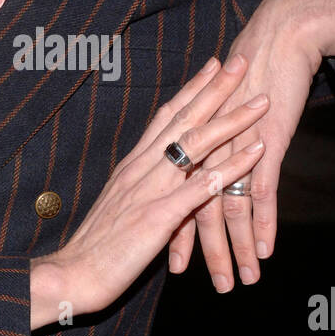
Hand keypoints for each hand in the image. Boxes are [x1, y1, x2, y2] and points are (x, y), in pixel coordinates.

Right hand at [29, 52, 268, 327]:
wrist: (73, 274)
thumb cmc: (95, 247)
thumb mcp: (120, 207)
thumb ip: (141, 188)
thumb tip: (160, 177)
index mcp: (132, 164)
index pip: (166, 116)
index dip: (192, 89)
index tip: (213, 67)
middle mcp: (142, 168)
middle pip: (185, 118)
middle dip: (215, 88)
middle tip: (241, 61)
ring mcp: (151, 189)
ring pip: (197, 143)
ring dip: (232, 119)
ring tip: (261, 100)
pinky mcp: (160, 216)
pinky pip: (203, 186)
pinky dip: (232, 166)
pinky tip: (257, 153)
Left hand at [167, 0, 334, 290]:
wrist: (278, 36)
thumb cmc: (255, 69)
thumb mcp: (226, 107)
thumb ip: (216, 137)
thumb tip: (214, 162)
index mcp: (193, 138)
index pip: (177, 195)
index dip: (177, 232)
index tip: (175, 264)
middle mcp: (207, 146)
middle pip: (199, 210)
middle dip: (205, 252)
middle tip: (213, 285)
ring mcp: (234, 146)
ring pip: (229, 209)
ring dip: (235, 249)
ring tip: (242, 280)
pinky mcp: (264, 142)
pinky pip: (260, 192)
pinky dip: (262, 224)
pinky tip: (265, 250)